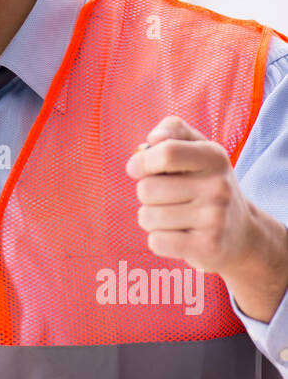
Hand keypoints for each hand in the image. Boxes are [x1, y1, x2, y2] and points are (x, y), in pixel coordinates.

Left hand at [124, 114, 256, 275]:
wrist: (242, 234)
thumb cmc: (207, 185)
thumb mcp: (198, 150)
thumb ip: (173, 130)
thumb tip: (152, 139)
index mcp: (214, 157)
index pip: (166, 152)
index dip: (141, 161)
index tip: (136, 168)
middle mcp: (218, 186)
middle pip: (147, 189)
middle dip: (146, 195)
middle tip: (168, 199)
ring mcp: (214, 218)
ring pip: (147, 217)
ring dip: (151, 219)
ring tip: (175, 218)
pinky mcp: (207, 247)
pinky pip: (156, 242)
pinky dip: (159, 241)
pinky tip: (179, 237)